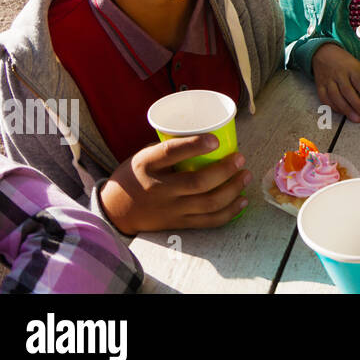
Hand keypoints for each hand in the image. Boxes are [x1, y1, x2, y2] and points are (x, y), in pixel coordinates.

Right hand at [100, 136, 250, 235]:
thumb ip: (169, 149)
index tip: (216, 139)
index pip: (171, 153)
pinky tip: (242, 201)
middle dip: (225, 170)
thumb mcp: (143, 156)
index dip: (195, 145)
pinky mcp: (178, 224)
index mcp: (147, 165)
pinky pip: (208, 221)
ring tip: (245, 176)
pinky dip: (229, 212)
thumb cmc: (135, 176)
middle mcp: (158, 189)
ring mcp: (169, 209)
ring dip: (233, 189)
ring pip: (208, 203)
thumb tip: (204, 135)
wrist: (114, 210)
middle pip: (198, 182)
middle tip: (240, 158)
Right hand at [313, 42, 359, 122]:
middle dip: (359, 106)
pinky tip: (343, 113)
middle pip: (348, 92)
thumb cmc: (346, 63)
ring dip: (347, 110)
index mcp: (352, 68)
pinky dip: (334, 107)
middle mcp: (339, 74)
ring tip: (357, 119)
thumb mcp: (359, 67)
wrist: (324, 53)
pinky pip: (325, 99)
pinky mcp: (320, 86)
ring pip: (336, 97)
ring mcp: (328, 81)